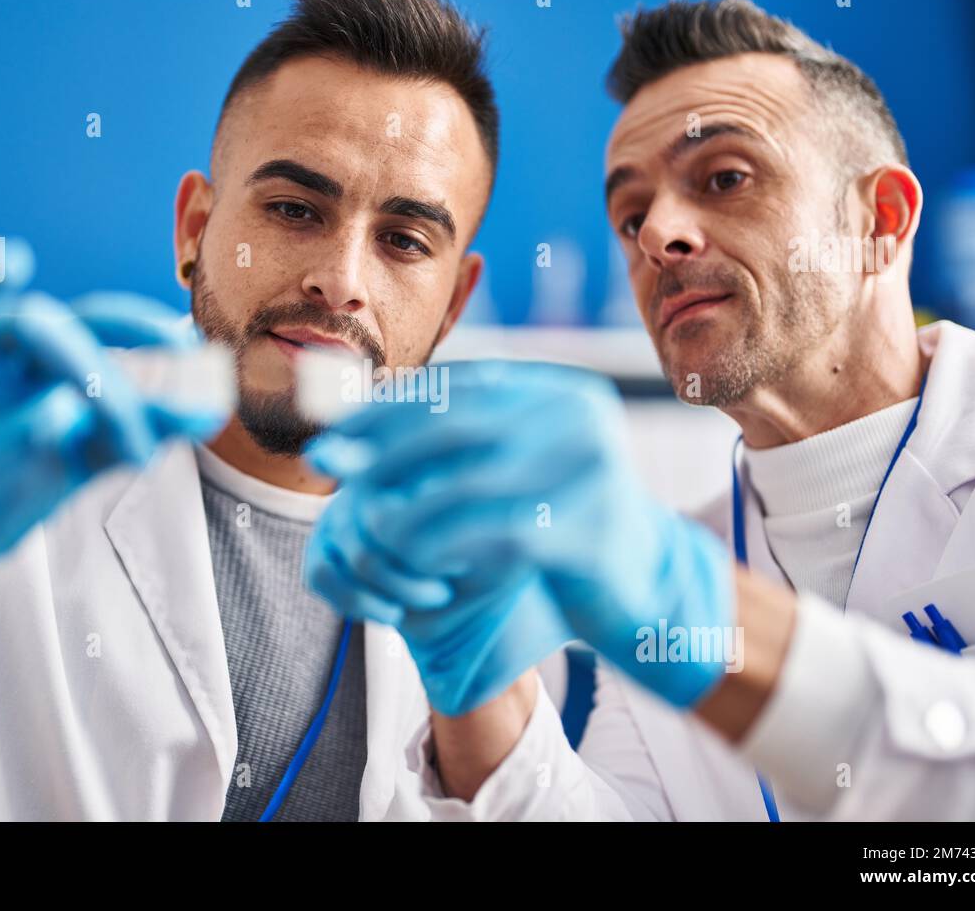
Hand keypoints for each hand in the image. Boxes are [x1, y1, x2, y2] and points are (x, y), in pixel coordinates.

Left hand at [304, 360, 734, 708]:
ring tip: (362, 521)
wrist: (648, 587)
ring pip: (468, 481)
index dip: (387, 406)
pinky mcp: (589, 529)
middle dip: (378, 445)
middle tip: (326, 464)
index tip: (334, 428)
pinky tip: (407, 559)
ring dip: (402, 504)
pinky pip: (493, 533)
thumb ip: (468, 441)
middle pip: (457, 425)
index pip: (459, 387)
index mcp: (562, 392)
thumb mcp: (524, 466)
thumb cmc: (567, 523)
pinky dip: (441, 544)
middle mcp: (580, 418)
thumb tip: (361, 427)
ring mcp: (590, 470)